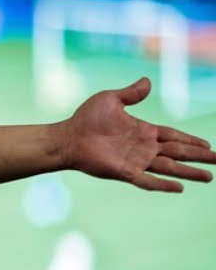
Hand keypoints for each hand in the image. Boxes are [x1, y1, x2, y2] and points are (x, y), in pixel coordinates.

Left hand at [59, 77, 214, 191]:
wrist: (67, 137)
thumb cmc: (85, 118)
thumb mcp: (111, 99)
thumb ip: (131, 93)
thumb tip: (147, 81)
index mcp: (143, 131)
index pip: (174, 136)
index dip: (191, 140)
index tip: (208, 145)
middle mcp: (143, 147)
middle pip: (178, 152)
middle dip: (199, 156)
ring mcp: (135, 160)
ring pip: (170, 168)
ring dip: (189, 172)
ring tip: (209, 177)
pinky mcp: (124, 172)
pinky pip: (148, 180)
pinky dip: (163, 184)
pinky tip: (179, 188)